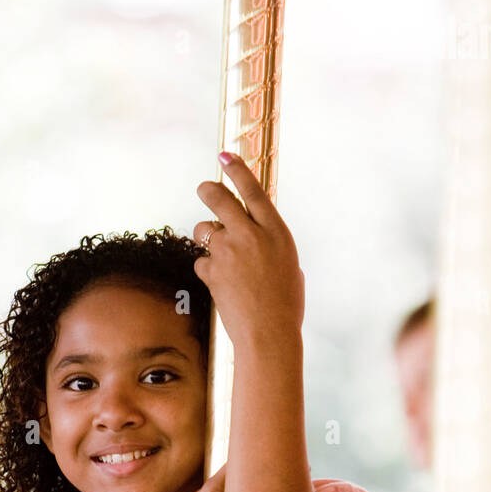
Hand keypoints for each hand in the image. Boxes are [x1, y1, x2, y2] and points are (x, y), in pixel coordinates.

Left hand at [192, 152, 304, 349]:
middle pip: (219, 198)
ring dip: (206, 238)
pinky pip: (201, 261)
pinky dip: (207, 270)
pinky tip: (221, 285)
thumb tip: (257, 238)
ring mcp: (229, 251)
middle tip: (204, 190)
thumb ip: (271, 246)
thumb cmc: (285, 306)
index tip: (225, 156)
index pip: (253, 190)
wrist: (269, 335)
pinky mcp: (212, 271)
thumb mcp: (289, 267)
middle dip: (208, 191)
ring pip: (204, 229)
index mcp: (277, 231)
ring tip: (220, 257)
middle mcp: (251, 235)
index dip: (236, 170)